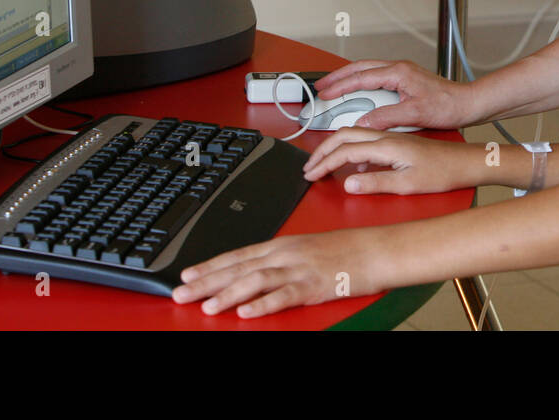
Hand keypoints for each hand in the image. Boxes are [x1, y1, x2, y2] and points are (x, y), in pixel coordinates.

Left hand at [173, 228, 376, 318]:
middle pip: (239, 268)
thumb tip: (257, 272)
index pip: (238, 255)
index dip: (210, 265)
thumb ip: (282, 259)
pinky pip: (285, 295)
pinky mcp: (314, 284)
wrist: (377, 249)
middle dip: (208, 281)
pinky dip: (264, 304)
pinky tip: (246, 313)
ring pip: (256, 280)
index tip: (187, 273)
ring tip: (207, 305)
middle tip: (181, 292)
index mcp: (284, 244)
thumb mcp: (308, 249)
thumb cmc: (348, 250)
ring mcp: (300, 268)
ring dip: (229, 293)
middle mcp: (286, 254)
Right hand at [303, 127, 486, 193]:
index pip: (346, 149)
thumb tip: (348, 183)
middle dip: (322, 147)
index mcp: (388, 143)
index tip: (312, 174)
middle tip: (308, 164)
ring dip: (333, 140)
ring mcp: (392, 133)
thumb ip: (376, 182)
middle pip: (344, 132)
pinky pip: (366, 133)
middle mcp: (388, 133)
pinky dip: (350, 142)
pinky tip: (352, 157)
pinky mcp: (397, 137)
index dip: (325, 162)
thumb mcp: (410, 183)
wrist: (468, 160)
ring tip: (320, 155)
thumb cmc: (445, 171)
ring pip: (354, 128)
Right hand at [314, 60, 477, 129]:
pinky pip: (377, 77)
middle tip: (321, 86)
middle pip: (360, 68)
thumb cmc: (447, 106)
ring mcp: (402, 72)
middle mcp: (399, 68)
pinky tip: (358, 91)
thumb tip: (363, 122)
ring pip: (367, 70)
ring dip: (349, 78)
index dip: (340, 86)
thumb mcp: (414, 115)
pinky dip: (362, 82)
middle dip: (338, 76)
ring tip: (334, 88)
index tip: (325, 93)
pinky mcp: (406, 79)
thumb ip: (385, 117)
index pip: (361, 77)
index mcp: (398, 72)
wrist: (467, 104)